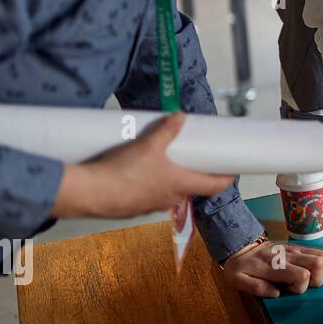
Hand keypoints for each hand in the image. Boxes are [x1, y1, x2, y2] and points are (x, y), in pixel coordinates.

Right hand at [53, 112, 234, 219]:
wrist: (89, 193)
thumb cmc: (125, 170)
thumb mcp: (149, 144)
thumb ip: (167, 130)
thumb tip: (181, 115)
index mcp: (181, 184)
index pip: (214, 186)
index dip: (226, 178)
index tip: (233, 170)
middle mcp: (171, 198)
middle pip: (192, 188)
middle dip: (196, 174)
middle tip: (198, 159)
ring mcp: (152, 206)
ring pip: (170, 192)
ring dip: (173, 179)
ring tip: (168, 162)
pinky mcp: (134, 208)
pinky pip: (150, 196)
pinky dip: (152, 185)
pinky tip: (141, 174)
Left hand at [223, 241, 322, 297]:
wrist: (239, 244)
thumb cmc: (239, 266)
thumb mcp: (238, 280)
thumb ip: (256, 288)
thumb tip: (277, 293)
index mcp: (274, 266)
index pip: (302, 275)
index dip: (300, 287)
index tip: (288, 290)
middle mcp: (288, 255)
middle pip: (317, 263)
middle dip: (315, 279)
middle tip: (300, 284)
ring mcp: (293, 249)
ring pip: (320, 256)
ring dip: (318, 270)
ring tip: (304, 276)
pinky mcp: (296, 246)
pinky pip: (316, 250)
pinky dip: (318, 260)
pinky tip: (307, 267)